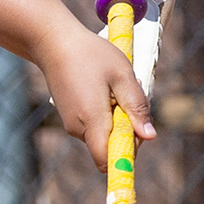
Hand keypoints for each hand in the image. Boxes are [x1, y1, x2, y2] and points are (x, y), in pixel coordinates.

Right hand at [32, 17, 155, 169]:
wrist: (52, 41)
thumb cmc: (90, 53)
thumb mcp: (122, 75)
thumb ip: (137, 107)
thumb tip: (150, 137)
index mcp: (92, 120)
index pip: (108, 161)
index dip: (126, 156)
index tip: (138, 137)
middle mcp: (78, 128)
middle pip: (109, 148)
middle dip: (126, 131)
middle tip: (129, 98)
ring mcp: (71, 123)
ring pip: (102, 136)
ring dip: (115, 120)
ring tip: (113, 88)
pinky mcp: (69, 116)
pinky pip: (93, 126)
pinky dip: (104, 114)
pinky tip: (102, 88)